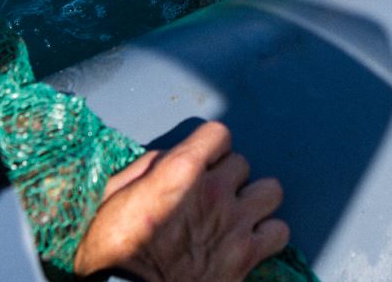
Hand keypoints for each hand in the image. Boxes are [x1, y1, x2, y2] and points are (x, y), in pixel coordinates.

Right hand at [72, 121, 288, 281]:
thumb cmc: (112, 253)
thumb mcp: (113, 197)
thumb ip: (145, 168)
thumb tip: (168, 158)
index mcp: (181, 170)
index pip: (218, 133)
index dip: (209, 148)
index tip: (201, 162)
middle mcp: (214, 191)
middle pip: (242, 164)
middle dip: (226, 177)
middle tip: (210, 197)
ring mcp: (234, 224)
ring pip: (270, 191)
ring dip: (254, 201)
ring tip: (237, 215)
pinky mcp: (246, 257)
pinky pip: (279, 232)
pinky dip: (267, 235)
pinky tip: (248, 240)